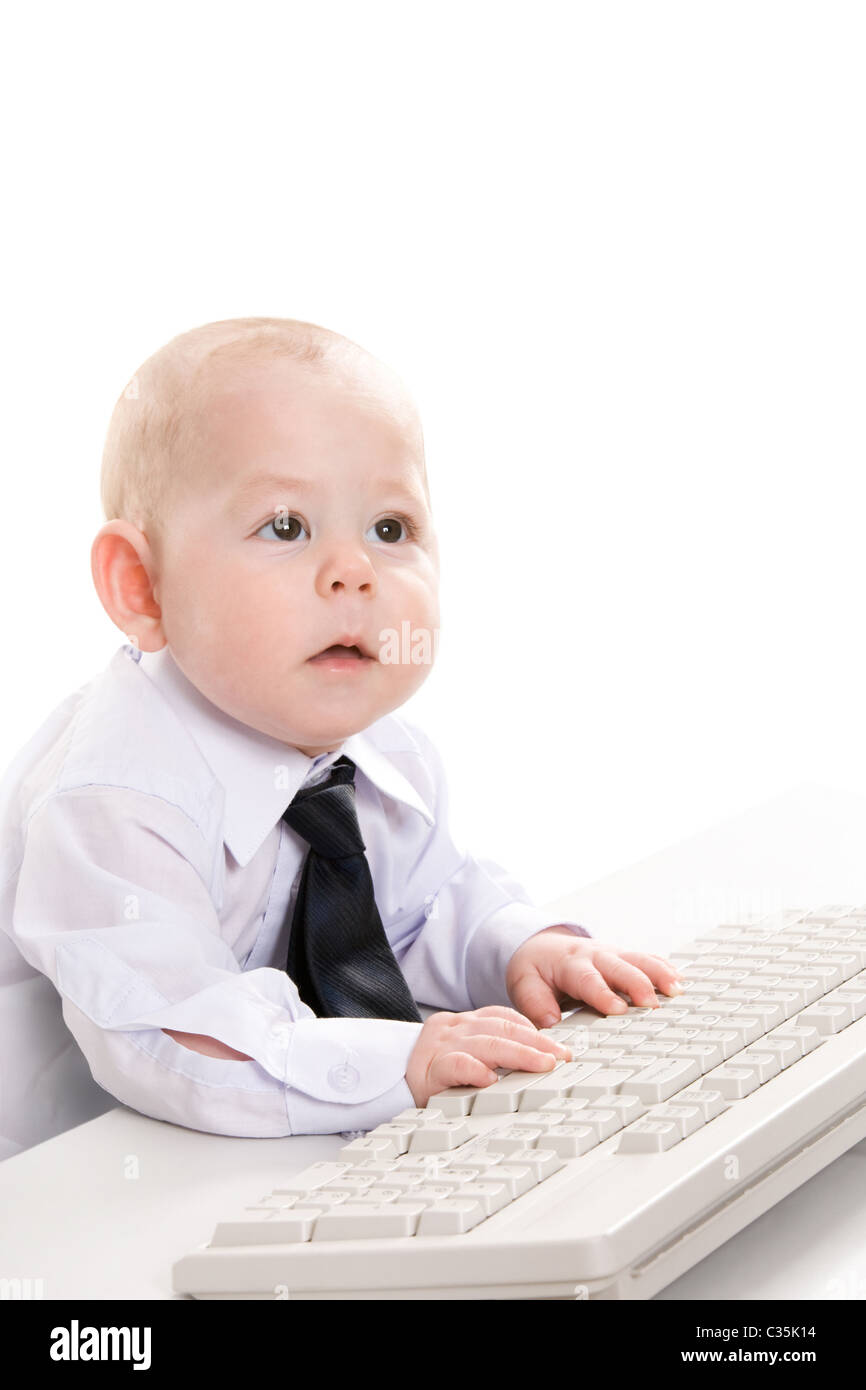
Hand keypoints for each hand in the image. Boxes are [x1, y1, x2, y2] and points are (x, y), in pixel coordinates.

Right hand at [405, 1005, 571, 1107]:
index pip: (503, 1017)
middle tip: (562, 1058)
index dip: (534, 1031)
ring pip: (486, 1044)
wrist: (389, 1081)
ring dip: (519, 1054)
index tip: (559, 1047)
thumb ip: (494, 1051)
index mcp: (464, 1022)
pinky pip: (455, 1065)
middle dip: (537, 1043)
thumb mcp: (466, 1055)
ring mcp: (440, 1047)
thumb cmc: (434, 1073)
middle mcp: (454, 1028)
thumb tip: (540, 1059)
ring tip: (543, 1066)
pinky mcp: (428, 1071)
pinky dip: (475, 1070)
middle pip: (502, 1029)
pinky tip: (491, 1079)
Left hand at [506, 926, 683, 1027]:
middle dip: (637, 984)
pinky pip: (647, 959)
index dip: (603, 994)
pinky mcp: (625, 957)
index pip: (588, 980)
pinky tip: (681, 980)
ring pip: (639, 960)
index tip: (617, 1009)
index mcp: (570, 964)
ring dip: (659, 974)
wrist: (540, 944)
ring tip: (678, 990)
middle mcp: (595, 956)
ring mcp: (613, 955)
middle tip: (653, 1004)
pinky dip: (665, 968)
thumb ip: (535, 1002)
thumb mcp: (524, 984)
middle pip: (620, 967)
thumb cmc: (535, 969)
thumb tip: (550, 1021)